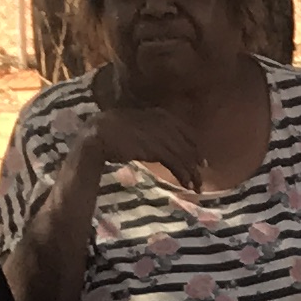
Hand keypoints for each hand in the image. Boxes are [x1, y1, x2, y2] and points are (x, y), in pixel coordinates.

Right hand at [86, 103, 206, 188]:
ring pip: (184, 155)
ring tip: (197, 186)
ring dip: (192, 173)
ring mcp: (162, 135)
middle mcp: (165, 122)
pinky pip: (177, 163)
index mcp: (160, 114)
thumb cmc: (111, 131)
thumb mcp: (136, 127)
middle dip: (195, 160)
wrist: (99, 134)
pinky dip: (183, 175)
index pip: (185, 131)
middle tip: (201, 174)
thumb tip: (156, 145)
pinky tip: (187, 185)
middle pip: (188, 144)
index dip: (194, 145)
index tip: (198, 158)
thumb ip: (150, 132)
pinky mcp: (157, 149)